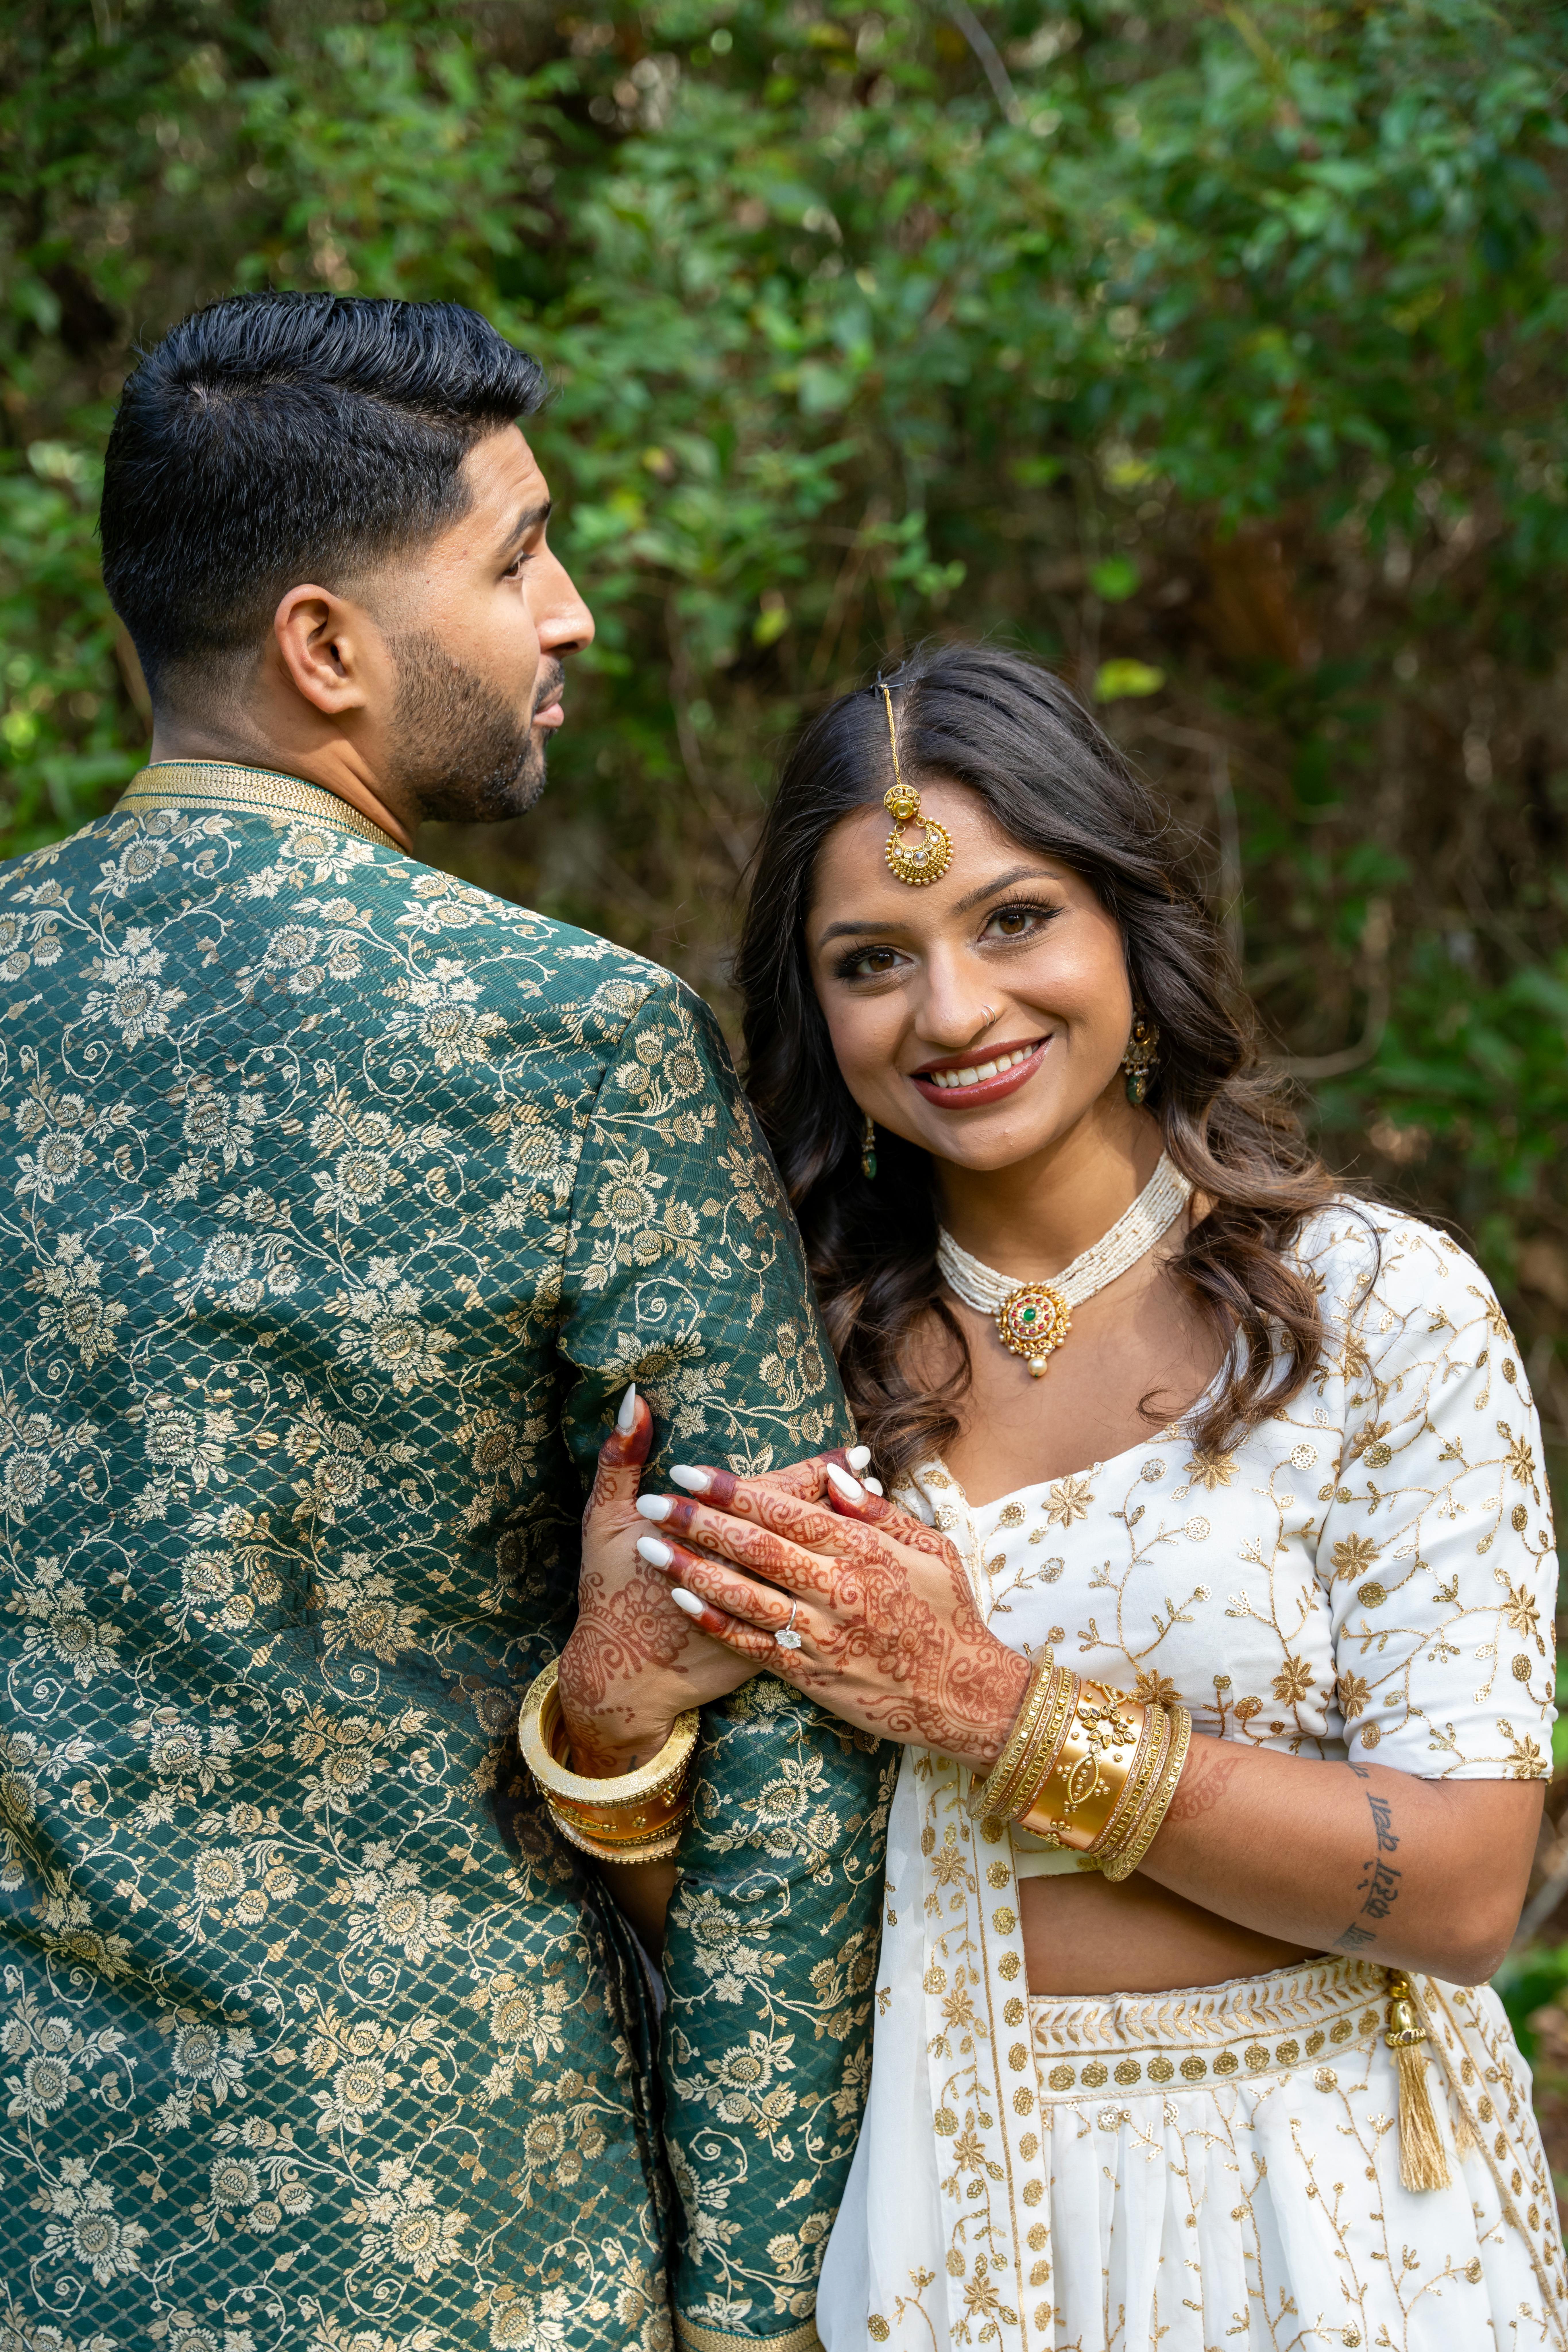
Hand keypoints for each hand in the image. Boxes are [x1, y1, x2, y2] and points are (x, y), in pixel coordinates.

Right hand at [556, 1388, 870, 1774]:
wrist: (622, 1679)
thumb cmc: (611, 1591)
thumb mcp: (606, 1520)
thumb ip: (621, 1457)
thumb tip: (636, 1397)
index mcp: (718, 1535)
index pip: (782, 1492)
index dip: (821, 1468)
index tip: (854, 1449)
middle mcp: (750, 1572)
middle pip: (810, 1527)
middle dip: (844, 1496)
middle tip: (871, 1470)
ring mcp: (765, 1613)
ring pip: (821, 1567)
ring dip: (849, 1539)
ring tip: (873, 1510)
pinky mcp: (773, 1649)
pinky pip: (816, 1607)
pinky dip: (837, 1583)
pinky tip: (853, 1566)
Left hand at [632, 1464, 1030, 1768]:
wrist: (961, 1694)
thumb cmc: (947, 1612)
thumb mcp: (929, 1547)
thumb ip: (878, 1512)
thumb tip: (835, 1473)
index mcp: (865, 1552)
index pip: (788, 1511)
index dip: (736, 1491)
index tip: (692, 1472)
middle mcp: (839, 1590)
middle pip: (756, 1548)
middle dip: (698, 1522)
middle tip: (653, 1502)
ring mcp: (822, 1636)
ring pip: (744, 1595)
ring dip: (692, 1568)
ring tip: (649, 1546)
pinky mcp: (811, 1675)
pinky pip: (753, 1644)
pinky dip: (715, 1620)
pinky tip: (681, 1598)